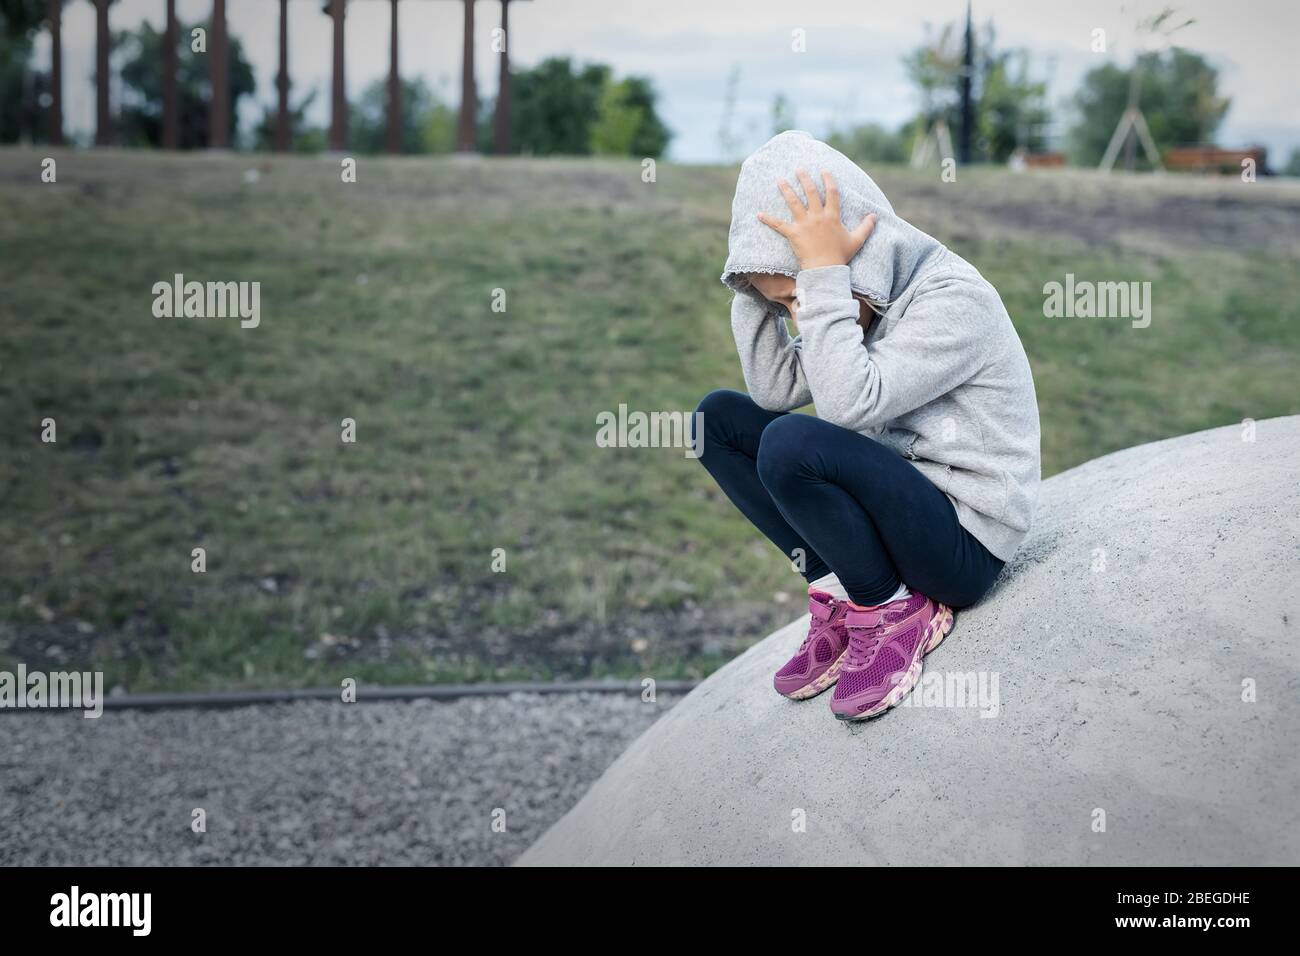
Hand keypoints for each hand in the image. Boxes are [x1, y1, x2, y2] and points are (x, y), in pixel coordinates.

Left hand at [757, 170, 876, 270]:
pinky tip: (758, 214)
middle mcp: (818, 216)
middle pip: (811, 192)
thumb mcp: (856, 240)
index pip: (831, 193)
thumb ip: (866, 227)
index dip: (828, 180)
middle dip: (804, 179)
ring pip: (794, 203)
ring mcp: (804, 224)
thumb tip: (875, 216)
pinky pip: (778, 225)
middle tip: (798, 169)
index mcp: (832, 216)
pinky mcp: (793, 234)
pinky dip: (768, 219)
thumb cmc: (841, 256)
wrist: (826, 269)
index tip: (824, 171)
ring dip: (786, 190)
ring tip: (779, 180)